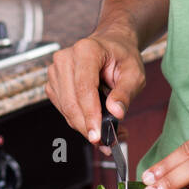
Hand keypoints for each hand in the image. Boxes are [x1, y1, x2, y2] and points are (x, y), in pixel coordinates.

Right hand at [45, 29, 144, 146]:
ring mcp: (56, 71)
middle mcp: (66, 59)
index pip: (84, 88)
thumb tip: (116, 113)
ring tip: (107, 134)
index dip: (90, 114)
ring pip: (66, 110)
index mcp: (86, 50)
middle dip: (88, 127)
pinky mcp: (54, 83)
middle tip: (106, 143)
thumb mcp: (134, 72)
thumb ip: (126, 92)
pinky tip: (94, 121)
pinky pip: (64, 110)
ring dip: (84, 126)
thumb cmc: (122, 56)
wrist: (111, 45)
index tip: (98, 135)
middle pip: (72, 102)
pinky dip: (78, 121)